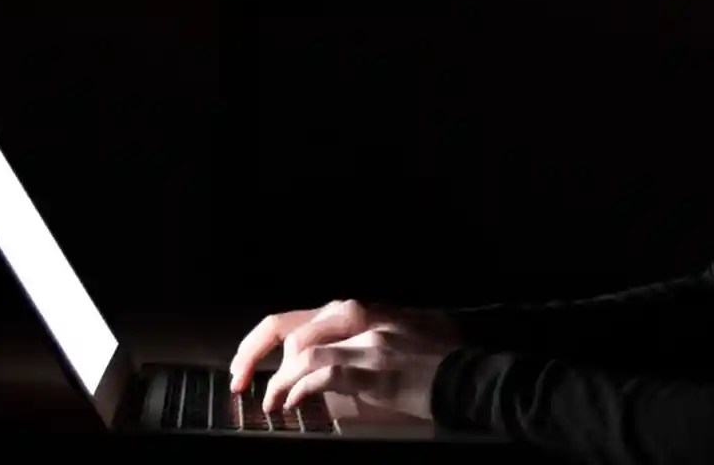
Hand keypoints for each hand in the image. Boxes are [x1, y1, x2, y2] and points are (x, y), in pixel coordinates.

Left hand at [228, 299, 461, 399]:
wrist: (473, 371)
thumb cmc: (440, 356)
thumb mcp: (397, 331)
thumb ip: (361, 337)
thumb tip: (322, 358)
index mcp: (362, 310)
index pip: (297, 317)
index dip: (261, 340)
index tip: (245, 362)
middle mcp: (361, 318)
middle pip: (289, 328)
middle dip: (253, 354)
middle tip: (240, 380)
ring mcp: (368, 342)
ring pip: (303, 353)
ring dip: (277, 382)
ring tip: (271, 402)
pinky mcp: (377, 370)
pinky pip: (326, 374)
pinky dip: (302, 389)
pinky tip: (294, 403)